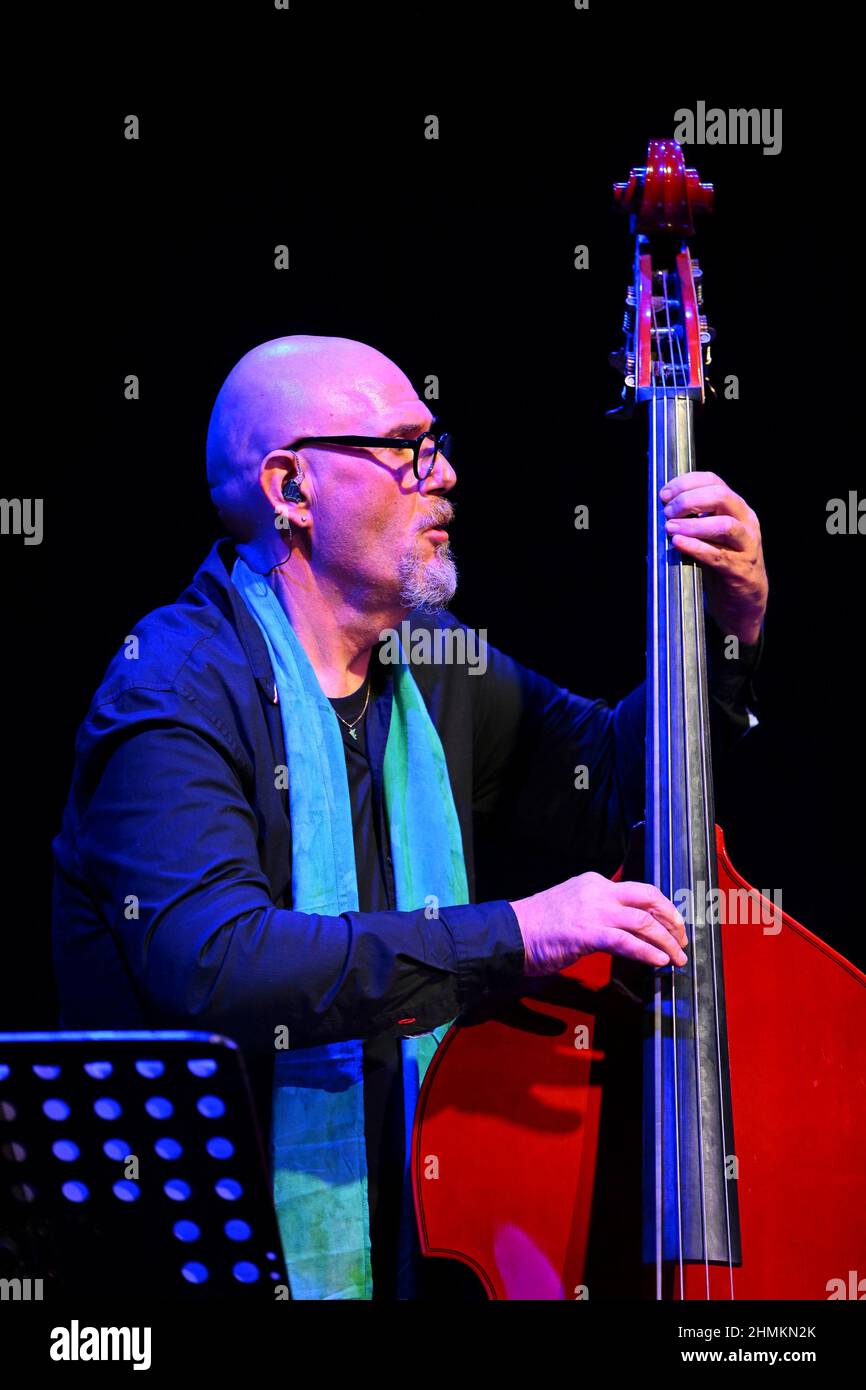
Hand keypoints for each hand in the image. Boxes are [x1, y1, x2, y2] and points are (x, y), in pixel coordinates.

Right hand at [510, 872, 688, 977]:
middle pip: (649, 898)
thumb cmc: (537, 926)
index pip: (639, 890)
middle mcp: (597, 891)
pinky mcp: (587, 933)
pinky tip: (659, 962)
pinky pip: (627, 942)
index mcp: (594, 882)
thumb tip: (624, 928)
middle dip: (671, 919)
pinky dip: (647, 952)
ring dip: (665, 941)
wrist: (509, 934)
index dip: (661, 908)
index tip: (672, 924)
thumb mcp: (573, 906)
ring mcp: (593, 911)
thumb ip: (599, 911)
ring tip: (677, 958)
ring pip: (643, 921)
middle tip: (682, 939)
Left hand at [659, 472, 767, 644]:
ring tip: (670, 528)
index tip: (664, 494)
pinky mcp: (740, 570)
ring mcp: (747, 546)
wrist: (745, 599)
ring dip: (694, 525)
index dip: (686, 483)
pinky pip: (718, 555)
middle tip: (667, 512)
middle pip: (721, 497)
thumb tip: (663, 508)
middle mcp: (746, 522)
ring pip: (725, 526)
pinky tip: (679, 543)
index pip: (714, 481)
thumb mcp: (711, 533)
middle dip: (689, 500)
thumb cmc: (723, 561)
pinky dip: (696, 548)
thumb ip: (695, 517)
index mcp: (737, 508)